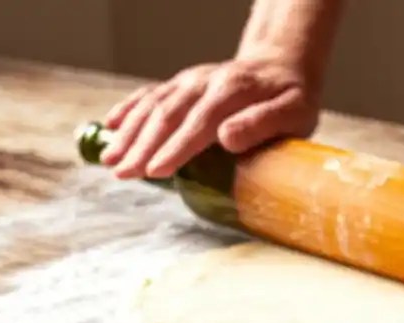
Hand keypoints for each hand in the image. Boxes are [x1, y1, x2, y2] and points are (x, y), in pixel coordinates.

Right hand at [100, 57, 320, 179]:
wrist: (281, 68)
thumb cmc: (290, 101)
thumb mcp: (293, 114)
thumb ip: (263, 124)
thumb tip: (227, 139)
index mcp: (232, 92)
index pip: (199, 123)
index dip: (176, 148)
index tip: (156, 171)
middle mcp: (204, 82)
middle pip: (168, 115)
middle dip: (143, 146)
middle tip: (123, 173)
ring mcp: (189, 81)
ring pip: (153, 106)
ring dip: (129, 133)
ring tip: (110, 160)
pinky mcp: (180, 84)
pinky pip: (149, 94)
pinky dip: (128, 109)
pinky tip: (110, 126)